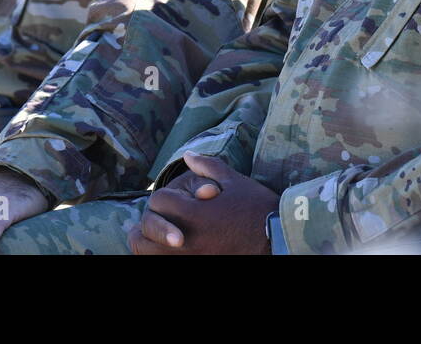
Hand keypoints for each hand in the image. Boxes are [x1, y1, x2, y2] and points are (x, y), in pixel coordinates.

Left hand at [129, 151, 279, 254]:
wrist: (277, 239)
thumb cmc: (257, 208)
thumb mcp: (235, 182)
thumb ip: (208, 166)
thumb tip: (188, 155)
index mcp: (194, 213)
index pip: (158, 202)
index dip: (163, 198)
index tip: (172, 200)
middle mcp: (186, 239)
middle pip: (144, 234)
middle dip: (145, 227)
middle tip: (145, 226)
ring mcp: (189, 257)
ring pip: (149, 254)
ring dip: (147, 246)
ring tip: (153, 242)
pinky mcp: (195, 266)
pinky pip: (164, 264)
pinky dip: (161, 257)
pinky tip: (169, 251)